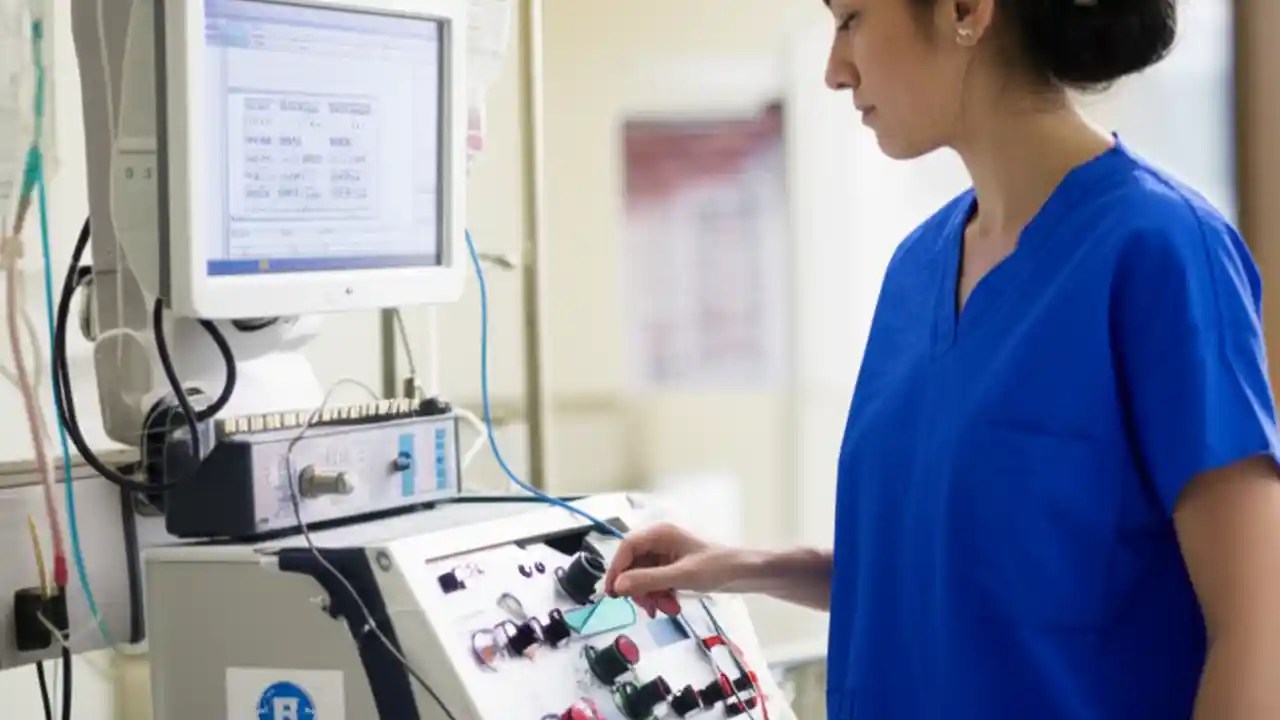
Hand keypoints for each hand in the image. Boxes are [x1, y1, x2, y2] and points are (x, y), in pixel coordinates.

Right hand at [604, 523, 748, 617]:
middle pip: (633, 565)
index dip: (616, 569)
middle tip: (647, 608)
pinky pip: (655, 583)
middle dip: (638, 588)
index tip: (614, 594)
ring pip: (643, 577)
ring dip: (650, 595)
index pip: (626, 548)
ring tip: (665, 609)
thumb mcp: (681, 576)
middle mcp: (660, 542)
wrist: (746, 574)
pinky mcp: (673, 568)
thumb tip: (617, 586)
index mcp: (660, 533)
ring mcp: (666, 556)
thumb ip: (648, 580)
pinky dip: (659, 596)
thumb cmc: (717, 568)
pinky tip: (670, 606)